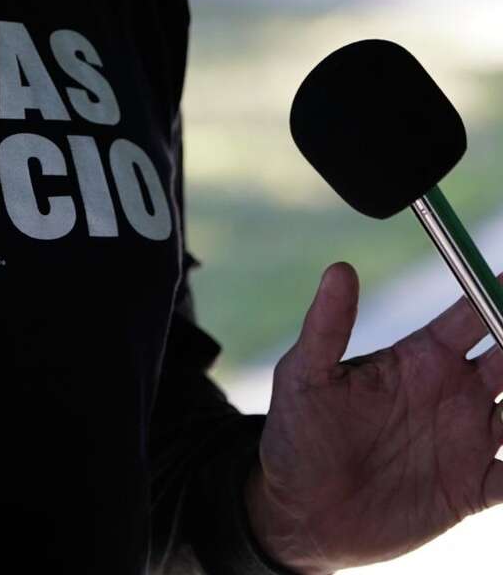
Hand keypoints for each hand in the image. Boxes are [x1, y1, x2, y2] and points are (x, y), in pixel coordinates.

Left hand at [244, 260, 502, 574]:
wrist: (301, 512)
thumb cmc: (299, 434)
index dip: (499, 290)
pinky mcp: (472, 490)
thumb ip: (327, 325)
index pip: (474, 314)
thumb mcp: (307, 375)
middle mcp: (453, 393)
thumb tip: (339, 268)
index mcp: (421, 358)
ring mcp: (466, 441)